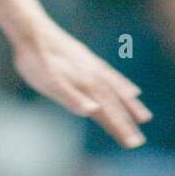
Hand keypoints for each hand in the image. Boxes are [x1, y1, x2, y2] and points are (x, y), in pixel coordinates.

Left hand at [12, 18, 150, 148]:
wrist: (31, 31)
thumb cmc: (35, 60)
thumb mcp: (47, 82)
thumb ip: (70, 97)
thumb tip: (92, 111)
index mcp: (84, 85)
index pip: (106, 112)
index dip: (119, 128)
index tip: (132, 144)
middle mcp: (93, 76)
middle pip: (114, 104)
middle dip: (126, 123)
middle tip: (138, 141)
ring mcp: (92, 67)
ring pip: (117, 90)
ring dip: (130, 105)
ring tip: (143, 117)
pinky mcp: (88, 59)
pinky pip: (112, 76)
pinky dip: (123, 85)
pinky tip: (129, 90)